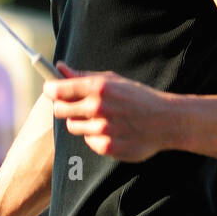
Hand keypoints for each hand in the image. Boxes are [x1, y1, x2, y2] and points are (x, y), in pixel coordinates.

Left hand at [43, 61, 170, 161]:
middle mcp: (98, 107)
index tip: (51, 90)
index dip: (50, 90)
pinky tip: (112, 130)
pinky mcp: (107, 147)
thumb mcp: (114, 80)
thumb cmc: (138, 98)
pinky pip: (88, 141)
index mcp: (98, 87)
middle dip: (62, 107)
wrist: (167, 121)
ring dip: (81, 122)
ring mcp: (102, 129)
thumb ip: (83, 76)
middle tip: (74, 105)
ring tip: (101, 118)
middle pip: (59, 110)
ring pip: (73, 127)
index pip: (57, 89)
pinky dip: (95, 137)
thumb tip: (58, 68)